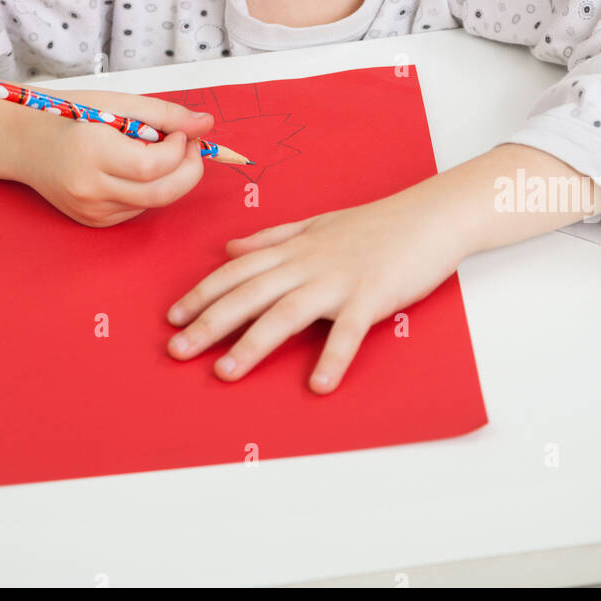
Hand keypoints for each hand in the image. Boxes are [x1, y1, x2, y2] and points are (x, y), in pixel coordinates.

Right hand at [18, 91, 214, 226]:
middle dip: (190, 171)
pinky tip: (135, 170)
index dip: (180, 149)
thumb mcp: (116, 103)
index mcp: (91, 152)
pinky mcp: (94, 222)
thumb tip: (206, 124)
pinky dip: (149, 189)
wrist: (24, 143)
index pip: (153, 165)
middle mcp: (89, 188)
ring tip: (159, 152)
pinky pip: (137, 208)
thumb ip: (164, 115)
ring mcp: (91, 210)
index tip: (183, 133)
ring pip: (154, 202)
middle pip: (161, 193)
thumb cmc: (68, 115)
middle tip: (191, 147)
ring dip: (170, 178)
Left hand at [165, 187, 471, 391]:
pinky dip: (332, 358)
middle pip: (249, 294)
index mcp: (294, 248)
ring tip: (225, 372)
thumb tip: (229, 248)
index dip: (202, 293)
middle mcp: (308, 263)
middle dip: (209, 322)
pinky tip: (317, 385)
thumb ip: (271, 239)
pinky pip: (348, 331)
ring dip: (252, 344)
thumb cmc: (375, 223)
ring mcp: (338, 280)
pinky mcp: (371, 296)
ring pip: (286, 313)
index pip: (236, 271)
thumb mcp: (316, 224)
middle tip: (177, 350)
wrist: (428, 215)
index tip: (172, 316)